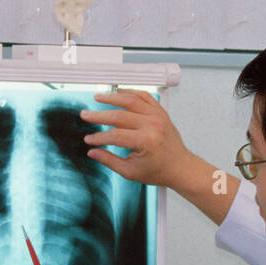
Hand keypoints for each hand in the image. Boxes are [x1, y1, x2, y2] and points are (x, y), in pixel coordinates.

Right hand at [79, 90, 195, 188]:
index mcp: (146, 142)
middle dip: (99, 116)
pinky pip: (144, 96)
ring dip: (112, 97)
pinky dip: (130, 92)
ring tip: (98, 97)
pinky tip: (118, 93)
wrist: (180, 167)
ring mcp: (158, 116)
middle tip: (85, 115)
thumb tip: (92, 152)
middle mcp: (153, 126)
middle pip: (119, 116)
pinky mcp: (160, 112)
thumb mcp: (131, 172)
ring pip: (131, 100)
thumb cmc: (159, 171)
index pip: (115, 136)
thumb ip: (109, 161)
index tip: (89, 140)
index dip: (99, 137)